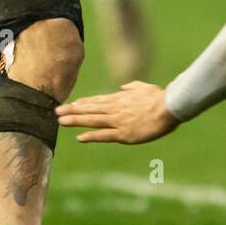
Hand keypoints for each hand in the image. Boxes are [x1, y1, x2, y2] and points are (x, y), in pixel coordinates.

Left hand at [56, 81, 179, 144]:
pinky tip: (79, 137)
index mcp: (120, 99)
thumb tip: (123, 87)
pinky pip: (104, 135)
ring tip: (60, 121)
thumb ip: (132, 87)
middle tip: (56, 111)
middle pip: (90, 109)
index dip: (84, 103)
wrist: (169, 106)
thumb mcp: (144, 87)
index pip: (98, 101)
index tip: (72, 104)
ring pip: (92, 121)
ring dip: (75, 121)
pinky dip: (91, 136)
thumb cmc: (160, 97)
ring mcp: (118, 121)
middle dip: (72, 111)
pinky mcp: (124, 133)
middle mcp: (115, 109)